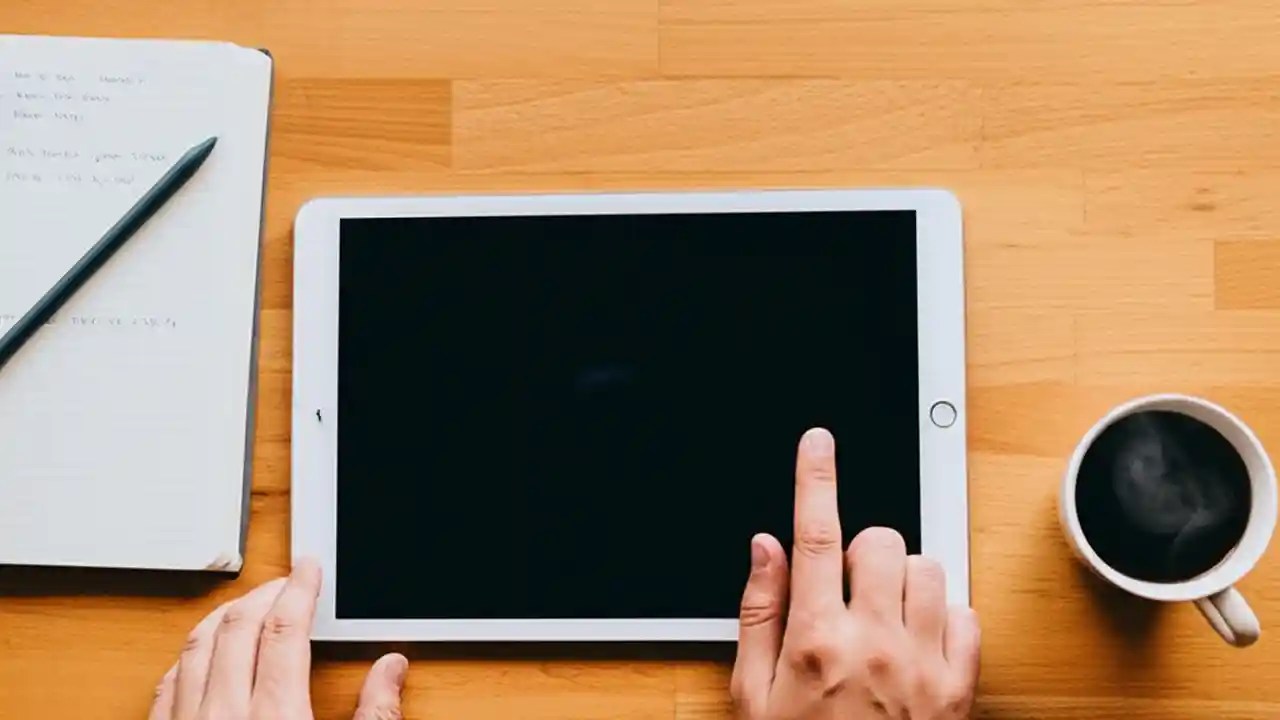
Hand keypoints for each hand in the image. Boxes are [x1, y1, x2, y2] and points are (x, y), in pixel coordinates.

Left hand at [149, 560, 407, 719]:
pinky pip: (166, 685)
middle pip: (239, 628)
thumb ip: (374, 715)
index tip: (309, 568)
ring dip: (224, 617)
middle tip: (287, 583)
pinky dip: (187, 657)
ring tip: (248, 607)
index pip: (285, 629)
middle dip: (265, 594)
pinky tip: (203, 654)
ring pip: (197, 647)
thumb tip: (390, 669)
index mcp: (278, 717)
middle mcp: (225, 716)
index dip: (299, 588)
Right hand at [730, 428, 980, 718]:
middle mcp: (872, 643)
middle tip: (846, 586)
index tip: (818, 443)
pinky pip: (965, 614)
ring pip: (928, 568)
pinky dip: (943, 616)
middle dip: (861, 549)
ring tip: (883, 616)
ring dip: (902, 579)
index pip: (813, 536)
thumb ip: (758, 614)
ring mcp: (922, 664)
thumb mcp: (753, 698)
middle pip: (880, 540)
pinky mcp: (960, 689)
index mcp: (814, 640)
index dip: (815, 479)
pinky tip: (917, 642)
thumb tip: (765, 548)